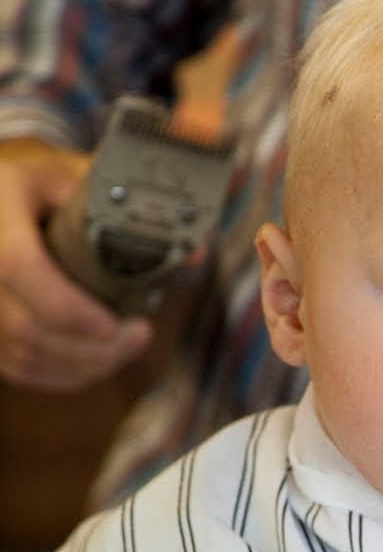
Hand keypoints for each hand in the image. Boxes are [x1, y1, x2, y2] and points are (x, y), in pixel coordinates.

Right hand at [0, 139, 151, 387]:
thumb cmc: (45, 186)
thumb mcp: (80, 178)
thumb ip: (133, 210)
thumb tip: (194, 255)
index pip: (18, 268)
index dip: (67, 307)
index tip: (114, 326)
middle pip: (26, 327)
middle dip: (93, 348)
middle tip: (140, 336)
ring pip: (25, 356)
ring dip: (85, 364)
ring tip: (128, 345)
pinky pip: (20, 369)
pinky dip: (64, 374)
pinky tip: (99, 361)